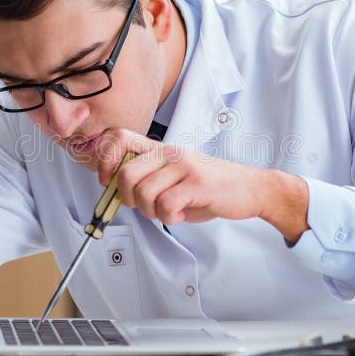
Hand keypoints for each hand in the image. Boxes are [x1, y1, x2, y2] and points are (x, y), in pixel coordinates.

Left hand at [96, 129, 308, 239]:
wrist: (250, 188)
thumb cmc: (210, 186)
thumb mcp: (175, 177)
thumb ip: (147, 180)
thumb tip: (115, 192)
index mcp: (161, 149)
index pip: (119, 138)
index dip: (104, 160)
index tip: (108, 180)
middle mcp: (170, 153)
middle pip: (126, 174)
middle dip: (128, 199)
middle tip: (145, 206)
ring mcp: (184, 166)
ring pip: (144, 193)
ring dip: (152, 212)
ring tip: (169, 210)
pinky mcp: (198, 183)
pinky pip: (166, 205)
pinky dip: (170, 217)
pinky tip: (182, 213)